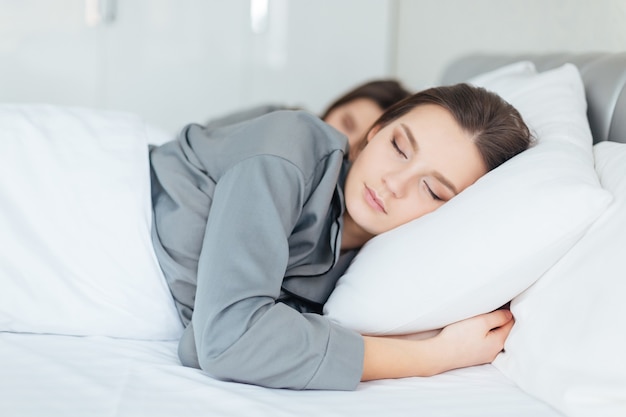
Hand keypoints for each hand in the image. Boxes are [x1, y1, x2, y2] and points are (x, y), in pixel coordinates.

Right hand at [361, 309, 513, 380]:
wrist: (439, 354)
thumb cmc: (459, 337)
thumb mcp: (480, 322)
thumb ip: (498, 317)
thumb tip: (510, 315)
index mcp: (499, 342)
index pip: (511, 323)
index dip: (509, 311)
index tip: (505, 300)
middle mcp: (494, 351)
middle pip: (503, 331)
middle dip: (500, 319)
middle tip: (495, 305)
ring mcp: (483, 355)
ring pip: (492, 336)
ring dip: (490, 326)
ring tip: (483, 315)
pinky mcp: (472, 355)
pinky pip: (483, 342)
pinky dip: (482, 333)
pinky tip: (474, 328)